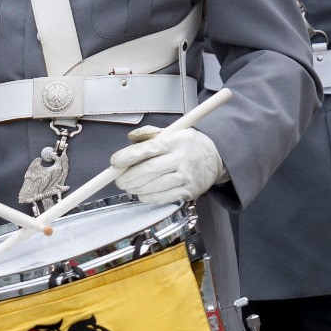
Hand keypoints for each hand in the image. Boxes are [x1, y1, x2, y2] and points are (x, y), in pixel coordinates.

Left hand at [110, 126, 225, 203]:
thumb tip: (130, 137)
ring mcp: (185, 177)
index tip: (115, 162)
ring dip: (135, 188)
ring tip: (129, 186)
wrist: (216, 157)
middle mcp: (181, 158)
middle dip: (127, 177)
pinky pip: (160, 198)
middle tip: (119, 180)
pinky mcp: (187, 191)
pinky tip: (143, 192)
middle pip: (147, 171)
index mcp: (176, 141)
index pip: (148, 149)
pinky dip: (147, 196)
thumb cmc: (188, 145)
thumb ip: (149, 134)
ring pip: (152, 186)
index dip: (127, 157)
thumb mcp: (172, 132)